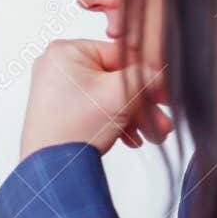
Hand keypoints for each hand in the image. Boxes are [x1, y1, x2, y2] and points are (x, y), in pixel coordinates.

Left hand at [20, 39, 170, 160]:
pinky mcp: (58, 107)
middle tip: (161, 121)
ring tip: (152, 135)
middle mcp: (57, 65)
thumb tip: (161, 72)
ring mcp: (56, 87)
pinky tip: (131, 138)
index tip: (165, 95)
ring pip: (107, 96)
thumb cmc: (75, 128)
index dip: (147, 77)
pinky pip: (94, 106)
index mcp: (66, 51)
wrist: (51, 167)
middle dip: (142, 104)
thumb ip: (146, 77)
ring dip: (133, 116)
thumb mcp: (121, 95)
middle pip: (115, 79)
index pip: (121, 55)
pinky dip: (114, 120)